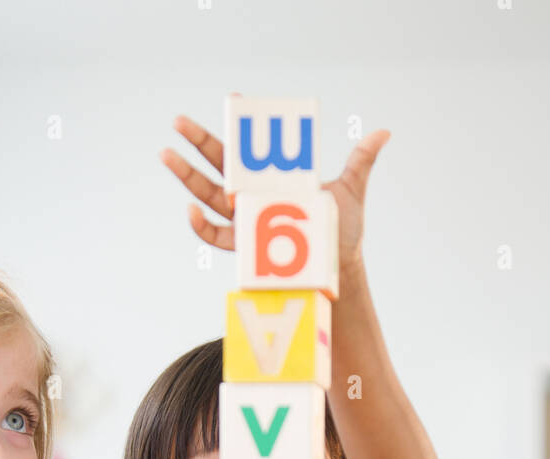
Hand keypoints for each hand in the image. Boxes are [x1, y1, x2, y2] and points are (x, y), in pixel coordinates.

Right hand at [160, 108, 390, 277]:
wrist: (339, 268)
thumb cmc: (342, 231)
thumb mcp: (351, 191)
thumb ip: (360, 160)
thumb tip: (383, 132)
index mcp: (274, 178)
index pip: (249, 147)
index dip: (238, 124)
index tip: (234, 100)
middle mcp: (255, 196)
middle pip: (219, 165)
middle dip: (197, 142)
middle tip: (178, 121)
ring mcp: (246, 220)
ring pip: (208, 196)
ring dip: (185, 176)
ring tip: (166, 154)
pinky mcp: (244, 248)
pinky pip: (216, 237)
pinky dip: (201, 225)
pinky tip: (191, 209)